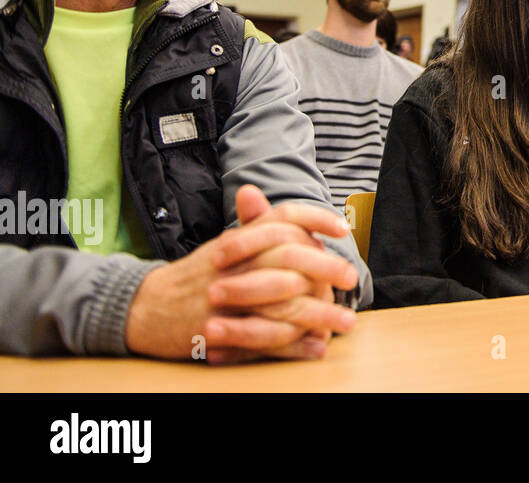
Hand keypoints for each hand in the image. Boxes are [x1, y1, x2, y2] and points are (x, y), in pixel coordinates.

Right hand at [125, 186, 357, 362]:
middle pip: (287, 257)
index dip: (314, 218)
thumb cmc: (195, 276)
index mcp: (238, 240)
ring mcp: (225, 298)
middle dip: (325, 268)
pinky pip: (263, 338)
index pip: (281, 218)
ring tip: (345, 322)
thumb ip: (258, 228)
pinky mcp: (218, 330)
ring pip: (281, 303)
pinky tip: (315, 347)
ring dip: (319, 315)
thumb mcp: (225, 247)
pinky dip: (293, 345)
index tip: (341, 228)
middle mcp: (233, 264)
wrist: (142, 308)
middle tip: (350, 278)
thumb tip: (295, 217)